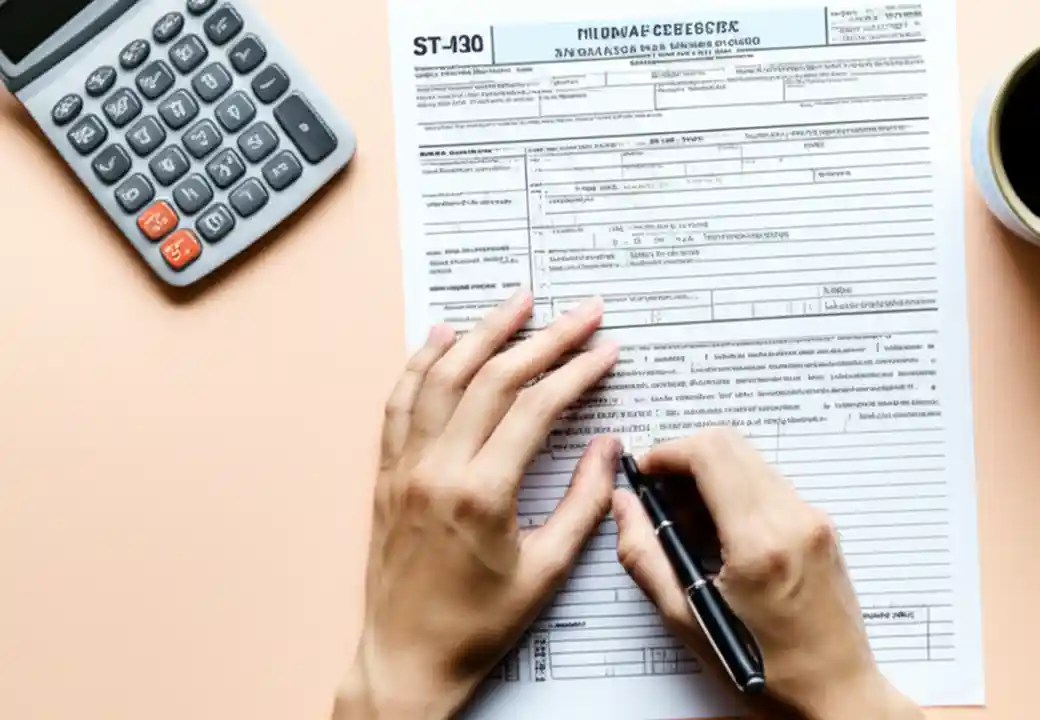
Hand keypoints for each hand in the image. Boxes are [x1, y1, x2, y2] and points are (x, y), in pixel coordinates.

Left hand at [333, 291, 619, 719]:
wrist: (408, 659)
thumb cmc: (478, 626)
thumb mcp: (546, 571)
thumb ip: (582, 503)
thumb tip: (608, 449)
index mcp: (482, 493)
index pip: (535, 408)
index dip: (576, 371)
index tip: (605, 349)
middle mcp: (438, 469)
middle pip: (493, 379)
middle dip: (544, 338)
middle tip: (579, 312)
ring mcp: (406, 467)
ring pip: (442, 378)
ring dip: (482, 332)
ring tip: (517, 302)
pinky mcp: (388, 474)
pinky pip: (401, 403)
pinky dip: (421, 363)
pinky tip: (441, 337)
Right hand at [613, 428, 921, 719]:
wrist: (836, 696)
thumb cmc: (766, 672)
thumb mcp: (687, 619)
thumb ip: (645, 555)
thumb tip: (624, 506)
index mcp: (759, 541)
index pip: (709, 454)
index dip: (666, 453)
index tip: (644, 473)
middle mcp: (793, 519)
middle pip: (730, 444)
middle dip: (685, 459)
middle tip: (660, 496)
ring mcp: (814, 519)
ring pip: (750, 462)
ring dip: (710, 477)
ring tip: (688, 527)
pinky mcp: (822, 527)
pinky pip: (770, 486)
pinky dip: (736, 495)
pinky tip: (719, 538)